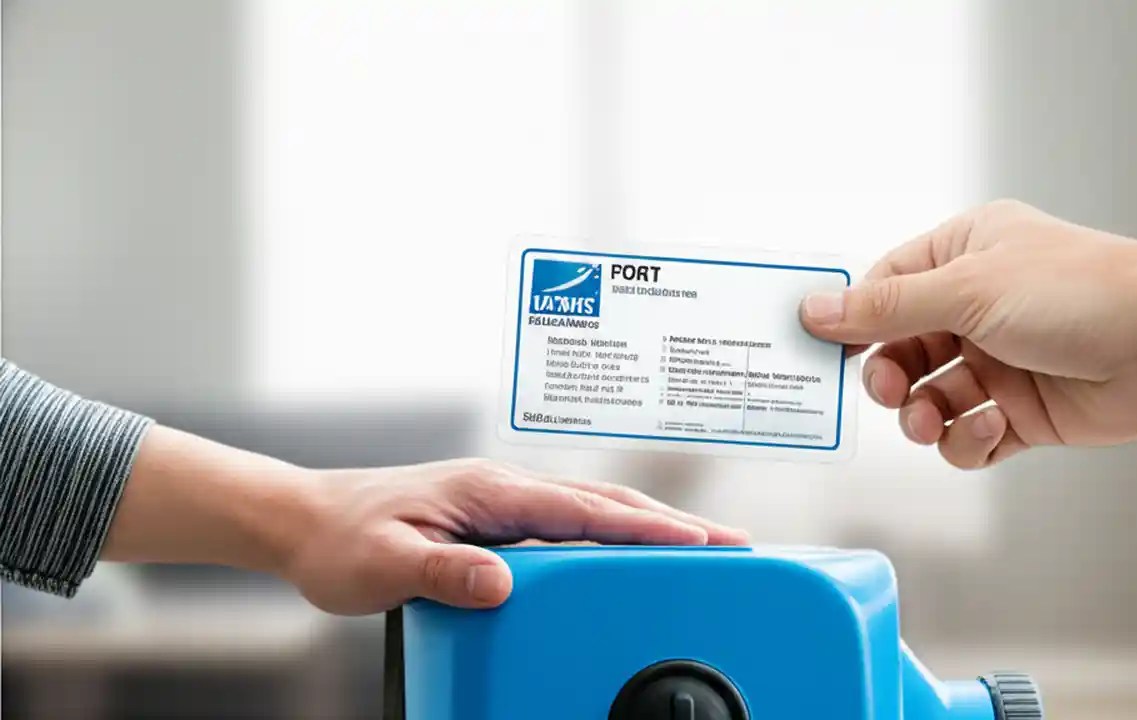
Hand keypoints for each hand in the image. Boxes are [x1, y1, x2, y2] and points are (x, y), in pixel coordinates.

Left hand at [283, 458, 748, 613]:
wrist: (306, 519)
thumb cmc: (342, 538)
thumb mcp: (385, 562)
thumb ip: (445, 571)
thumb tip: (504, 582)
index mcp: (490, 492)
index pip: (586, 511)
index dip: (649, 529)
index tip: (703, 544)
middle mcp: (504, 488)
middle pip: (606, 503)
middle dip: (672, 524)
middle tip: (731, 547)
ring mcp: (501, 500)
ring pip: (592, 510)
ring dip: (647, 527)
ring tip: (697, 550)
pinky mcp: (492, 517)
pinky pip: (567, 524)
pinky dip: (610, 535)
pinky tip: (625, 554)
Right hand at [798, 199, 1136, 468]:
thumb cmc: (1079, 292)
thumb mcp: (965, 289)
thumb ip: (883, 308)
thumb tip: (814, 310)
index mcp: (965, 254)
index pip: (886, 285)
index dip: (853, 319)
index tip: (823, 349)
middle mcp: (979, 306)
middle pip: (900, 348)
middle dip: (887, 376)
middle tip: (887, 390)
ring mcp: (999, 361)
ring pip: (928, 399)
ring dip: (921, 415)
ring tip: (930, 418)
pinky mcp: (1020, 412)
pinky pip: (967, 435)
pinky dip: (968, 439)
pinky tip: (990, 427)